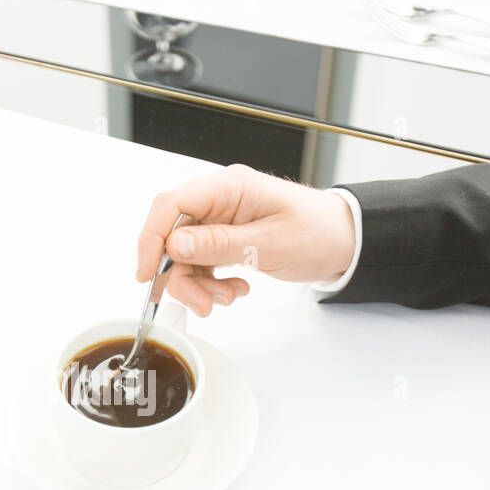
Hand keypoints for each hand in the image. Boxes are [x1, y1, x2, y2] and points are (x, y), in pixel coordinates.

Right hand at [135, 164, 356, 316]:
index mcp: (228, 187)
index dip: (151, 239)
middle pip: (173, 236)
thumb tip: (175, 246)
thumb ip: (220, 244)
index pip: (171, 206)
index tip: (146, 274)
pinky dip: (210, 284)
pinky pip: (201, 263)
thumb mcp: (269, 243)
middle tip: (202, 302)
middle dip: (180, 275)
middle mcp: (219, 201)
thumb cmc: (317, 233)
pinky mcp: (226, 239)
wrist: (343, 241)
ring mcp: (221, 220)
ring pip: (184, 256)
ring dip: (198, 285)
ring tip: (227, 298)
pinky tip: (233, 291)